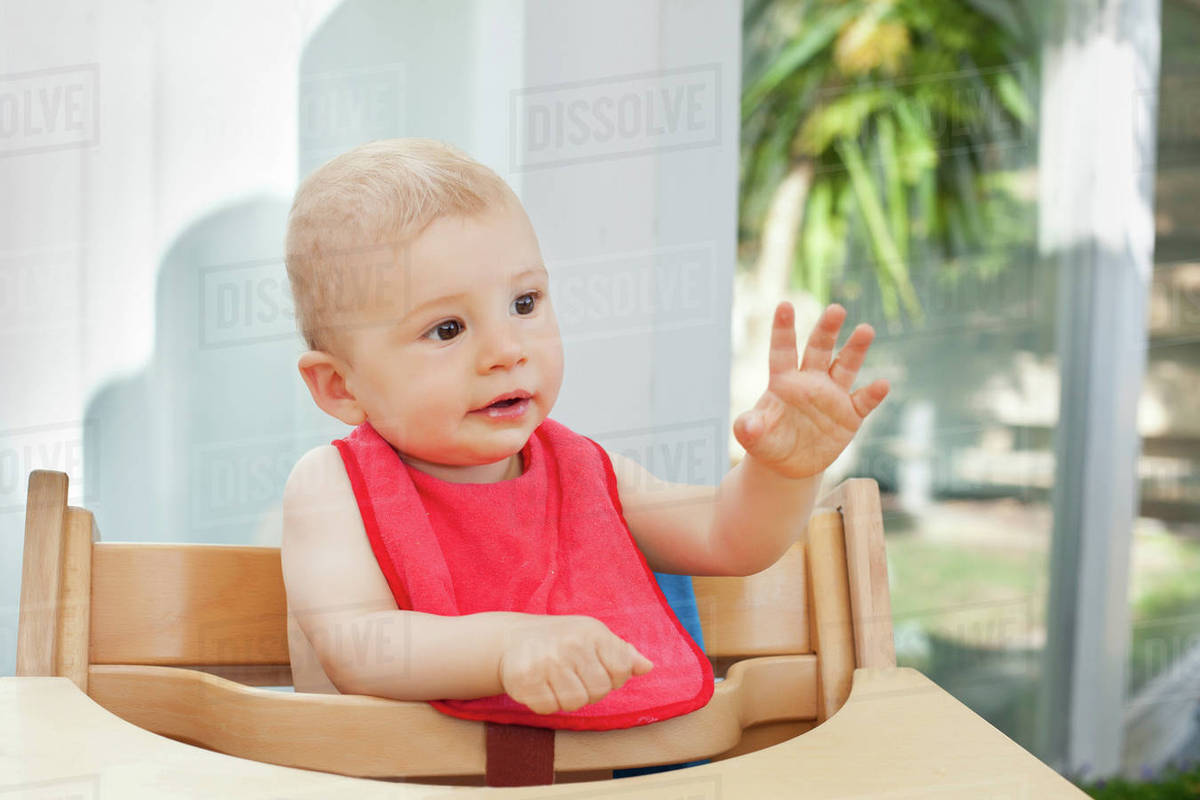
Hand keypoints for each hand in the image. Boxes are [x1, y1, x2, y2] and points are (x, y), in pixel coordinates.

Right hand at [498, 615, 653, 713]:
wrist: (512, 638)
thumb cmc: (561, 639)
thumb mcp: (593, 637)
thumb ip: (622, 653)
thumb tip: (648, 667)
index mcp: (593, 632)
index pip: (621, 670)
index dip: (612, 677)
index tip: (596, 669)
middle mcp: (571, 644)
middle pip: (599, 691)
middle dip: (588, 690)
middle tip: (573, 676)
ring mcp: (547, 661)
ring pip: (575, 703)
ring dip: (567, 698)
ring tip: (557, 681)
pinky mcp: (526, 679)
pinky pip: (550, 708)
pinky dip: (546, 702)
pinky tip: (541, 685)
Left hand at [734, 302, 889, 478]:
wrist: (788, 464)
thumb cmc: (767, 442)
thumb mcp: (754, 438)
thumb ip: (748, 428)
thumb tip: (747, 425)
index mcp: (783, 380)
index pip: (783, 350)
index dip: (783, 328)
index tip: (785, 304)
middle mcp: (810, 381)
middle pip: (819, 349)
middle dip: (827, 329)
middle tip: (836, 309)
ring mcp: (832, 395)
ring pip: (846, 366)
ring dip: (856, 349)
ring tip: (866, 329)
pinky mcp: (850, 415)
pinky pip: (863, 401)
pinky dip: (873, 394)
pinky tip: (881, 384)